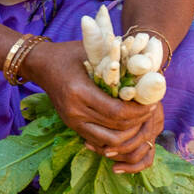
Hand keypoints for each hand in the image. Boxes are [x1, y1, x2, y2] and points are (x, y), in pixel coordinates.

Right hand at [25, 40, 163, 172]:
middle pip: (116, 129)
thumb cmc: (69, 54)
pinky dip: (114, 138)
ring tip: (139, 120)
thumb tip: (147, 71)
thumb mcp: (93, 52)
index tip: (152, 103)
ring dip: (128, 135)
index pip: (117, 112)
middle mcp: (75, 111)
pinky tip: (125, 127)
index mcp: (80, 91)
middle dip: (138, 123)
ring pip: (109, 140)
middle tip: (151, 111)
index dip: (139, 112)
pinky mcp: (72, 126)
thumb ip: (116, 62)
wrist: (41, 65)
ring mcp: (72, 121)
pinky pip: (98, 141)